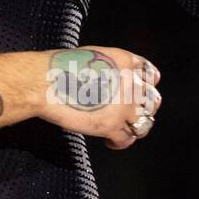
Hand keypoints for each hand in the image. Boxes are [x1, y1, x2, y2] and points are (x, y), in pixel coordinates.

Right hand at [33, 46, 162, 150]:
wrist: (45, 81)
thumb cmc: (58, 67)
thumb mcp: (91, 55)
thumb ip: (108, 67)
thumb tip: (108, 80)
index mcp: (124, 61)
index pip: (150, 74)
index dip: (147, 84)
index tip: (140, 91)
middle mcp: (130, 83)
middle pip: (152, 100)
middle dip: (144, 108)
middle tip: (132, 114)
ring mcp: (124, 106)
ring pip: (144, 123)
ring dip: (135, 127)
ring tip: (124, 130)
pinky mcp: (112, 125)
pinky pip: (126, 139)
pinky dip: (119, 143)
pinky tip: (110, 142)